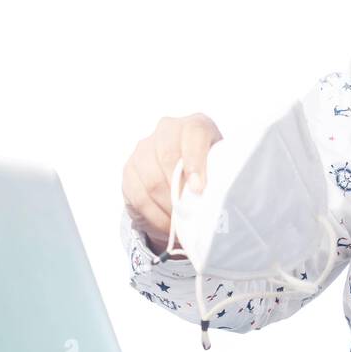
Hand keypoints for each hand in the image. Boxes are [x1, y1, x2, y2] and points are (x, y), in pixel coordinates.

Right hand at [121, 113, 222, 253]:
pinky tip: (168, 225)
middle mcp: (167, 130)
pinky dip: (155, 215)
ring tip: (181, 224)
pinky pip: (139, 196)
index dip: (196, 161)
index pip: (193, 133)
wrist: (182, 177)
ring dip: (168, 207)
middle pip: (167, 156)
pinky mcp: (129, 170)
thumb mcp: (221, 168)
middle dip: (179, 190)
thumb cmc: (209, 172)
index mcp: (195, 125)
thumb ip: (221, 174)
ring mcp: (144, 148)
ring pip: (152, 180)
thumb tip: (221, 198)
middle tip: (190, 212)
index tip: (199, 189)